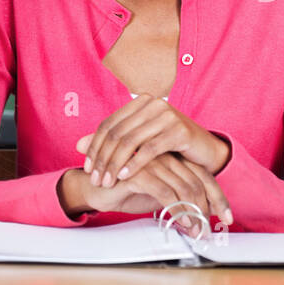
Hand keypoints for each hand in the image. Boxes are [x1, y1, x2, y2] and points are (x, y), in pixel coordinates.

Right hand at [58, 152, 232, 233]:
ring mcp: (153, 162)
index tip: (227, 219)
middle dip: (207, 210)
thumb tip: (201, 218)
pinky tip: (181, 225)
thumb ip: (178, 200)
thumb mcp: (158, 196)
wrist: (94, 188)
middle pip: (198, 182)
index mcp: (174, 159)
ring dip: (193, 214)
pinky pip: (166, 193)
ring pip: (184, 188)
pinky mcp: (139, 173)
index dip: (219, 198)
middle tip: (208, 232)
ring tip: (196, 232)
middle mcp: (166, 157)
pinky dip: (177, 211)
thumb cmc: (128, 191)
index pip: (204, 176)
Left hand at [76, 95, 229, 188]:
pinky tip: (124, 177)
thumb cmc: (170, 148)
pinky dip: (134, 164)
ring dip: (115, 164)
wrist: (205, 151)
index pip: (109, 124)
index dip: (94, 147)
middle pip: (117, 133)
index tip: (87, 168)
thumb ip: (111, 142)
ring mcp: (167, 115)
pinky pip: (149, 149)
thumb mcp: (138, 144)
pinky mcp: (179, 130)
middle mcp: (153, 103)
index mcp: (140, 102)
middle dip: (103, 158)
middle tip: (95, 180)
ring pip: (130, 141)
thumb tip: (78, 145)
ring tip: (107, 182)